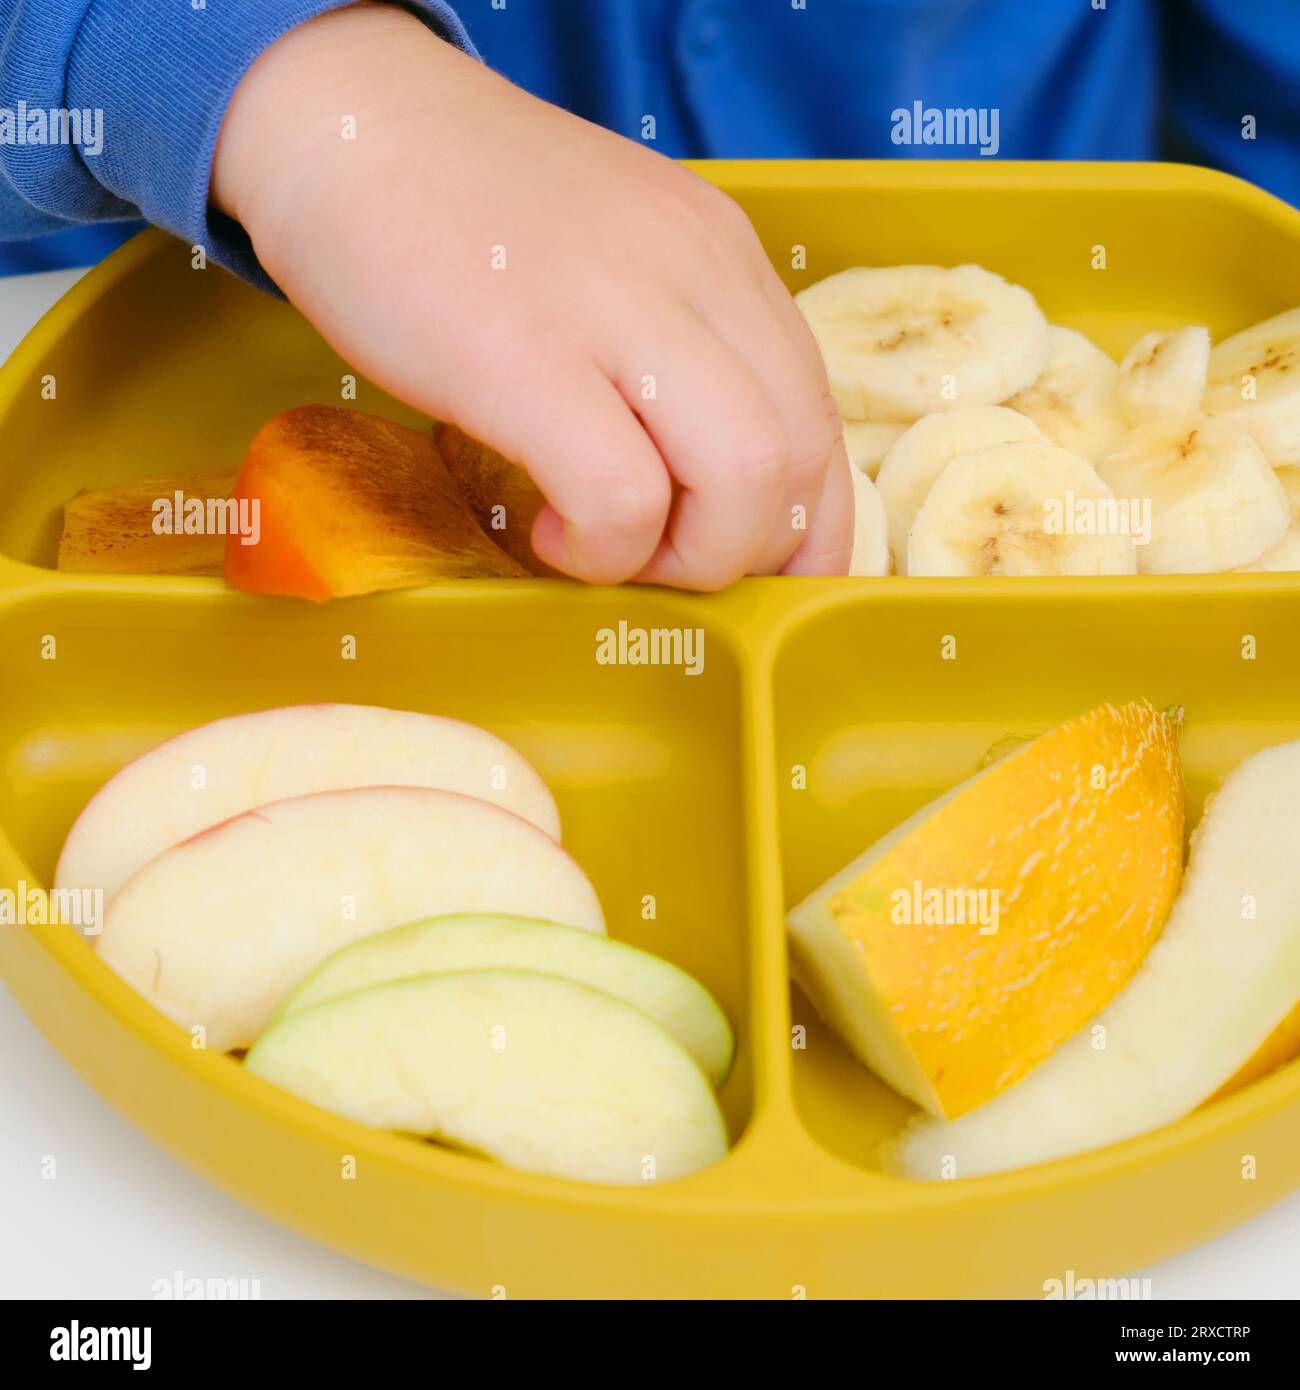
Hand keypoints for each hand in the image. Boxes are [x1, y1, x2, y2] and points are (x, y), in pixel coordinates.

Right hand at [213, 3, 850, 586]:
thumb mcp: (617, 263)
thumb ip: (677, 352)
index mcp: (725, 260)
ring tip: (607, 548)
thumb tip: (706, 487)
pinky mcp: (526, 358)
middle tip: (660, 558)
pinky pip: (622, 497)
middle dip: (745, 554)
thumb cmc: (470, 216)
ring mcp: (617, 311)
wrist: (346, 124)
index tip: (757, 573)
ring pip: (743, 481)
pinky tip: (550, 532)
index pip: (822, 422)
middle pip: (799, 461)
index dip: (808, 528)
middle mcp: (697, 276)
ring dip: (686, 559)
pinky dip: (602, 550)